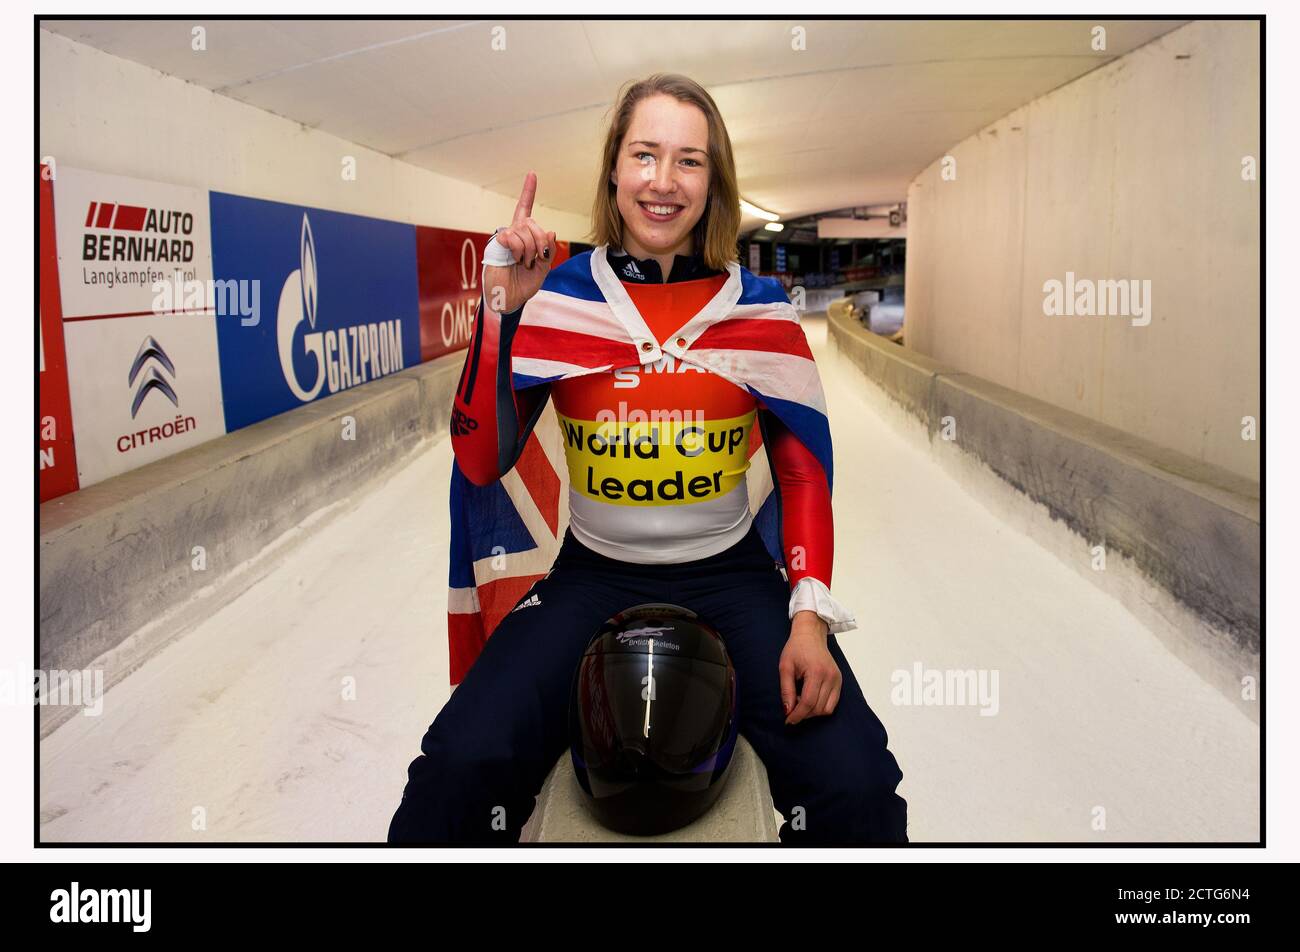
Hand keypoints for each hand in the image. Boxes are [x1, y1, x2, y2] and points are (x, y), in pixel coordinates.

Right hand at [484, 171, 557, 313]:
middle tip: (536, 259)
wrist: (508, 298)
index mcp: (525, 237)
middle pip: (533, 224)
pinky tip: (514, 260)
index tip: (532, 174)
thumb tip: (551, 230)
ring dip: (530, 250)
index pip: (525, 210)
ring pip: (525, 231)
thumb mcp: (543, 269)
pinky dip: (518, 250)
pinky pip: (513, 237)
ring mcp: (505, 238)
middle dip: (540, 242)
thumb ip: (548, 251)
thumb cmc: (523, 284)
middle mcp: (514, 233)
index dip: (528, 192)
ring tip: (523, 263)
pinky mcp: (496, 243)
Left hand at [779, 611, 840, 724]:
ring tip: (800, 702)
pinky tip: (810, 700)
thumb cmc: (796, 648)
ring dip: (812, 712)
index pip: (808, 702)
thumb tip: (787, 711)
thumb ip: (786, 690)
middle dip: (803, 714)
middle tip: (791, 709)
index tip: (788, 720)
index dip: (797, 715)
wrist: (811, 635)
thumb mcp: (785, 667)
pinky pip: (833, 703)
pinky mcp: (839, 681)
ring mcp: (837, 679)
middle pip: (818, 708)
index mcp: (816, 672)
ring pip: (827, 709)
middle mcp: (830, 677)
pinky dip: (821, 707)